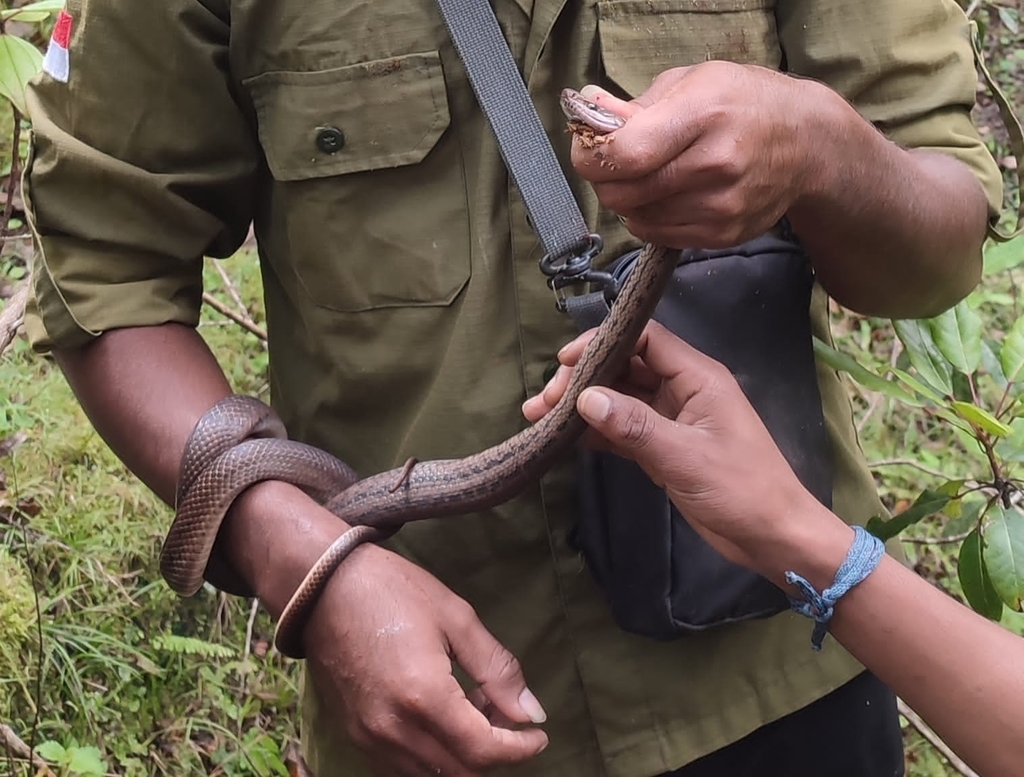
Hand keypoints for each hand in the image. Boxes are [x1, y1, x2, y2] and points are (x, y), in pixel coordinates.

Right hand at [303, 545, 548, 775]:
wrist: (323, 586)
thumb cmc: (393, 590)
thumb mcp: (456, 617)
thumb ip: (497, 670)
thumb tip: (531, 713)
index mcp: (424, 697)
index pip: (483, 752)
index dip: (519, 749)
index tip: (538, 733)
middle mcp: (394, 729)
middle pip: (461, 772)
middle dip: (495, 753)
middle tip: (508, 717)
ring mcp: (369, 737)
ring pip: (432, 775)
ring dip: (464, 756)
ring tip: (475, 711)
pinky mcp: (355, 735)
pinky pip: (404, 766)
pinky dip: (433, 755)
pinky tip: (442, 717)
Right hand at [523, 321, 818, 576]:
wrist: (773, 536)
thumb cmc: (741, 489)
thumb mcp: (684, 456)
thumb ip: (634, 426)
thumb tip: (585, 399)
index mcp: (698, 377)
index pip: (644, 339)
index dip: (602, 343)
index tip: (564, 362)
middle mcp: (683, 390)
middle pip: (625, 367)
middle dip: (583, 379)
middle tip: (544, 401)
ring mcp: (673, 419)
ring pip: (620, 399)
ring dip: (583, 407)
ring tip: (539, 417)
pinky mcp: (665, 447)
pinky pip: (624, 429)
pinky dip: (597, 432)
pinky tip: (565, 439)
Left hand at [569, 61, 819, 248]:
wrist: (806, 144)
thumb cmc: (742, 103)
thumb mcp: (693, 82)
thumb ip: (636, 106)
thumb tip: (588, 117)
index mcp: (703, 114)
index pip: (624, 154)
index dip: (592, 157)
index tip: (588, 149)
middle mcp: (715, 163)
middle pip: (624, 193)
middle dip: (606, 180)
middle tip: (616, 164)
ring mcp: (721, 205)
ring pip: (637, 217)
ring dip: (629, 200)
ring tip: (649, 176)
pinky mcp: (723, 234)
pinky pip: (658, 234)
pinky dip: (649, 218)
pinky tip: (666, 195)